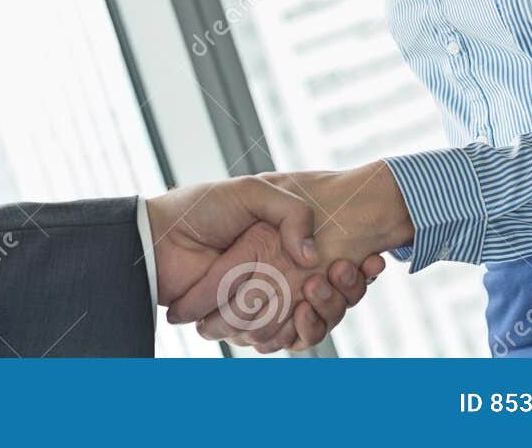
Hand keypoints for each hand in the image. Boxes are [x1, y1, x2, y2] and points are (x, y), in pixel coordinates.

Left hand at [145, 176, 376, 351]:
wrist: (158, 240)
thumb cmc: (200, 210)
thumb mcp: (252, 192)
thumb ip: (290, 213)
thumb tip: (313, 258)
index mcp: (283, 244)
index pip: (333, 264)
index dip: (358, 267)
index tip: (373, 259)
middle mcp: (280, 275)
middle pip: (334, 296)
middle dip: (350, 289)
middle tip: (350, 271)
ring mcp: (266, 302)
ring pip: (317, 320)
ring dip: (331, 308)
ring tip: (324, 287)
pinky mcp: (248, 325)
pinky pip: (287, 339)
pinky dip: (303, 330)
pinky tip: (306, 312)